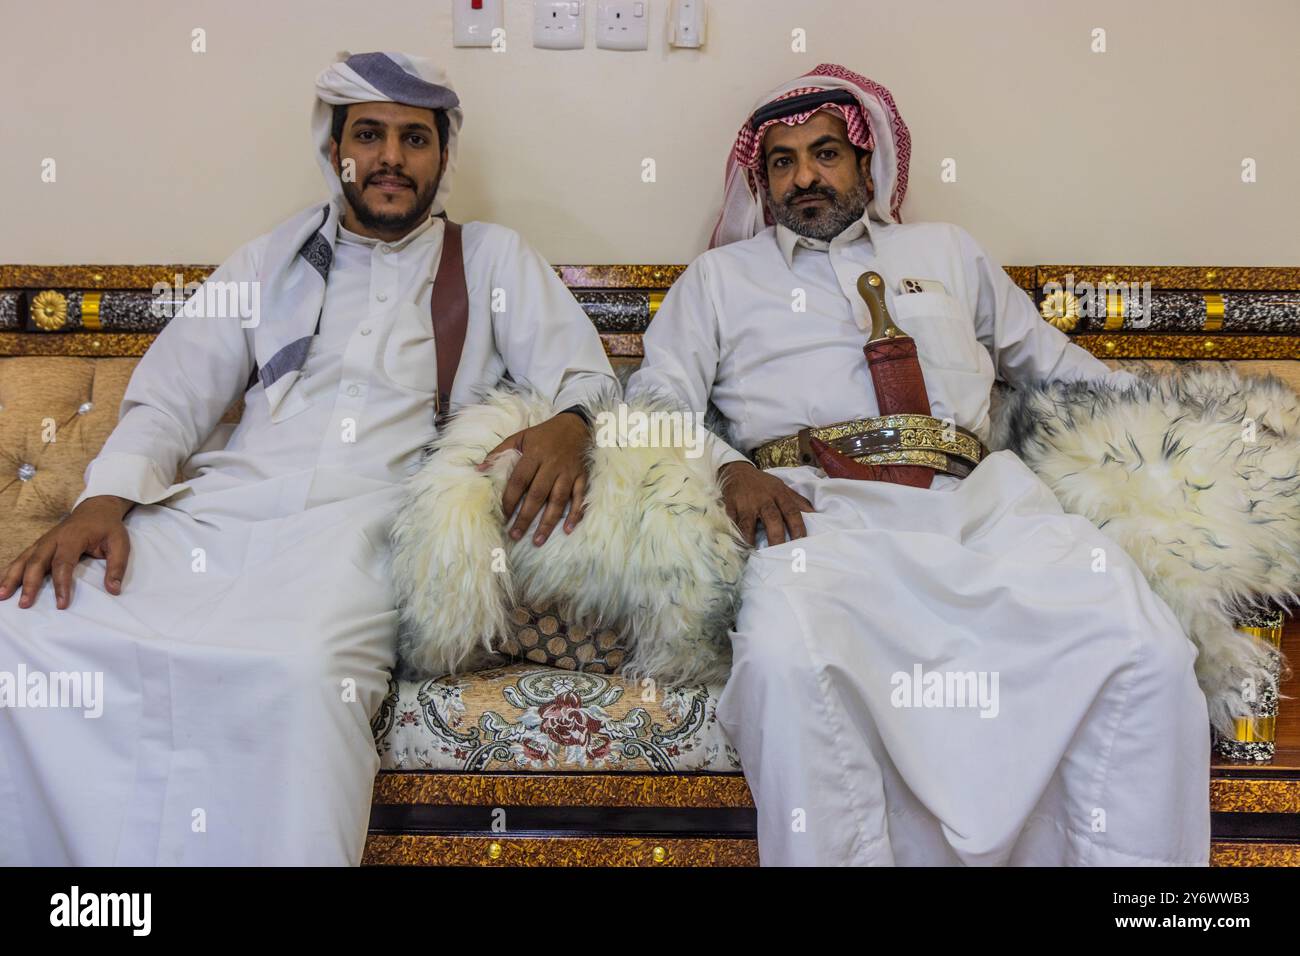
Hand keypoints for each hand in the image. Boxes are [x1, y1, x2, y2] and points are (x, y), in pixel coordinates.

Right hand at [0, 495, 133, 609]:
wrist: (96, 508)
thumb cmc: (108, 528)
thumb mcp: (120, 544)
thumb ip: (117, 566)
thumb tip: (113, 590)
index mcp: (73, 538)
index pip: (63, 563)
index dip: (61, 584)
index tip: (62, 604)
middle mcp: (53, 539)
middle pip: (36, 562)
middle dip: (29, 584)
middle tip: (25, 604)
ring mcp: (43, 541)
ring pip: (24, 559)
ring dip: (11, 577)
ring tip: (1, 596)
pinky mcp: (39, 545)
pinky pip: (22, 557)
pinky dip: (10, 570)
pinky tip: (2, 584)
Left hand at [477, 411, 591, 545]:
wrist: (575, 425)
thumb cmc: (544, 434)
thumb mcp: (520, 437)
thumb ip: (499, 452)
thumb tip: (479, 470)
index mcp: (534, 454)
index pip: (520, 480)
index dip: (511, 499)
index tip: (503, 515)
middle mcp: (552, 464)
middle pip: (538, 494)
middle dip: (526, 517)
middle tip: (515, 535)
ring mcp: (569, 472)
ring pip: (558, 500)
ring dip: (548, 522)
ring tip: (538, 541)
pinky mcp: (582, 476)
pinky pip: (579, 497)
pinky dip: (575, 514)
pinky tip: (568, 529)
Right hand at [719, 461, 814, 546]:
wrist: (736, 471)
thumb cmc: (763, 483)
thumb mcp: (781, 487)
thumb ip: (797, 501)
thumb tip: (815, 514)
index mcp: (779, 494)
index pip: (791, 510)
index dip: (797, 526)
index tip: (801, 541)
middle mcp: (763, 499)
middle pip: (772, 518)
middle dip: (776, 537)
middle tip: (780, 553)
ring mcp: (745, 503)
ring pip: (748, 524)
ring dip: (750, 539)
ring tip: (753, 553)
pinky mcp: (730, 507)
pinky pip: (731, 523)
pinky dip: (732, 535)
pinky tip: (735, 547)